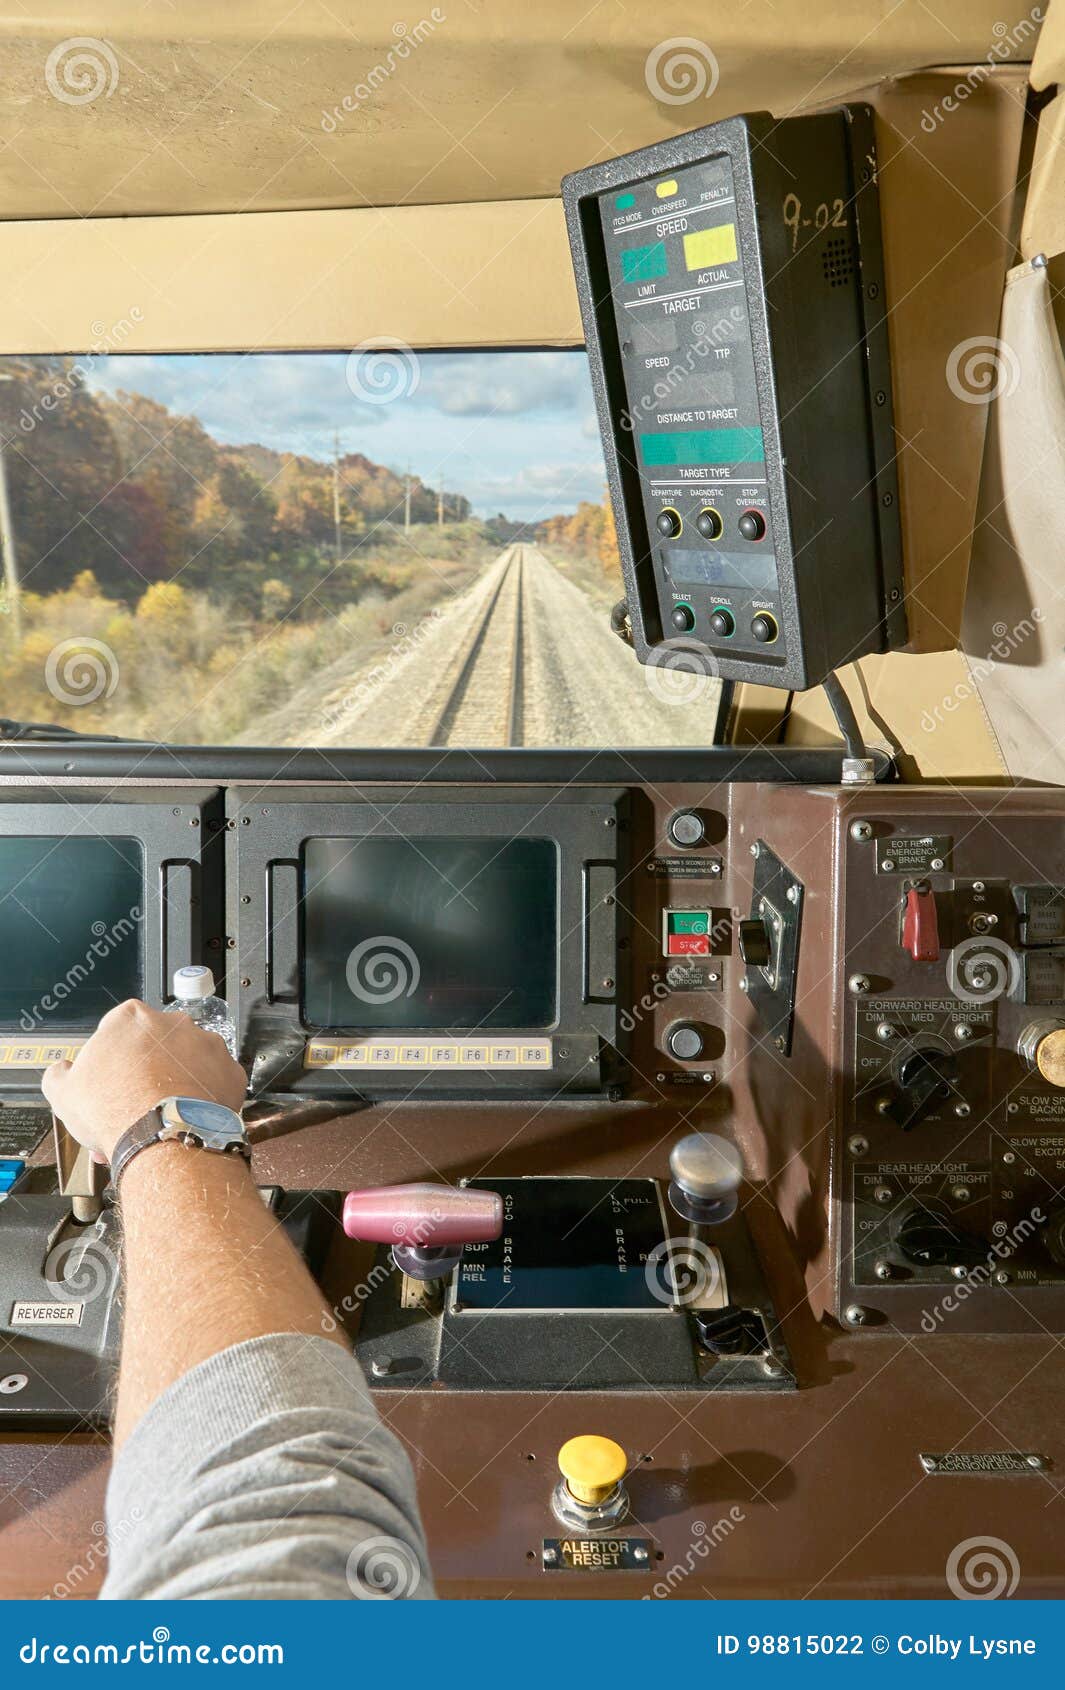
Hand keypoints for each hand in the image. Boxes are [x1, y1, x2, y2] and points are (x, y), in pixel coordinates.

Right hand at [42, 999, 246, 1162]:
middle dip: (146, 1071)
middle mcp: (173, 1023)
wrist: (163, 1138)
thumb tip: (62, 1071)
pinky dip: (204, 1097)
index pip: (118, 1030)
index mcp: (130, 1018)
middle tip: (134, 1103)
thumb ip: (60, 1074)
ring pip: (188, 1062)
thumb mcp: (63, 1094)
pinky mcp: (230, 1070)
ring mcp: (206, 1045)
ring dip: (177, 1082)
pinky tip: (186, 1117)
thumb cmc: (117, 1111)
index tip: (111, 1080)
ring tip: (160, 1115)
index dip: (112, 1059)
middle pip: (156, 1046)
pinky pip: (215, 1082)